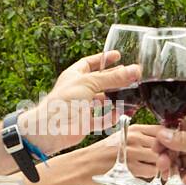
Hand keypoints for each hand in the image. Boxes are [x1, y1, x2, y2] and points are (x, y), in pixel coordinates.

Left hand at [19, 51, 140, 154]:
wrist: (51, 128)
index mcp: (74, 76)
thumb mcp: (89, 83)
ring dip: (116, 99)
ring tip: (131, 96)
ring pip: (103, 101)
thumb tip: (134, 70)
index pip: (90, 63)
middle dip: (115, 80)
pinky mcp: (85, 123)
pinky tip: (120, 113)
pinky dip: (111, 117)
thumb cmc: (62, 101)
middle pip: (100, 82)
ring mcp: (82, 106)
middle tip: (131, 76)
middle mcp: (78, 90)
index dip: (103, 59)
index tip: (117, 55)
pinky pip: (102, 120)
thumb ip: (112, 78)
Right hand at [80, 122, 160, 178]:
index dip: (168, 141)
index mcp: (134, 128)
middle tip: (164, 162)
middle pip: (164, 145)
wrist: (85, 164)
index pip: (162, 130)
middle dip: (166, 155)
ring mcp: (133, 152)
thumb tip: (162, 143)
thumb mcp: (122, 137)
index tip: (168, 148)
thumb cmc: (102, 153)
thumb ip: (141, 138)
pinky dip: (150, 175)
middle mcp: (135, 138)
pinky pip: (151, 172)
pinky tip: (142, 174)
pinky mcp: (131, 168)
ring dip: (159, 166)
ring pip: (160, 159)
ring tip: (151, 168)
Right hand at [151, 114, 185, 184]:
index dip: (165, 137)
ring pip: (180, 161)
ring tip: (173, 175)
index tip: (156, 147)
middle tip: (162, 165)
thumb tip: (162, 134)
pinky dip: (185, 178)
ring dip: (175, 168)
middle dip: (168, 155)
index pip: (179, 127)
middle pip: (176, 145)